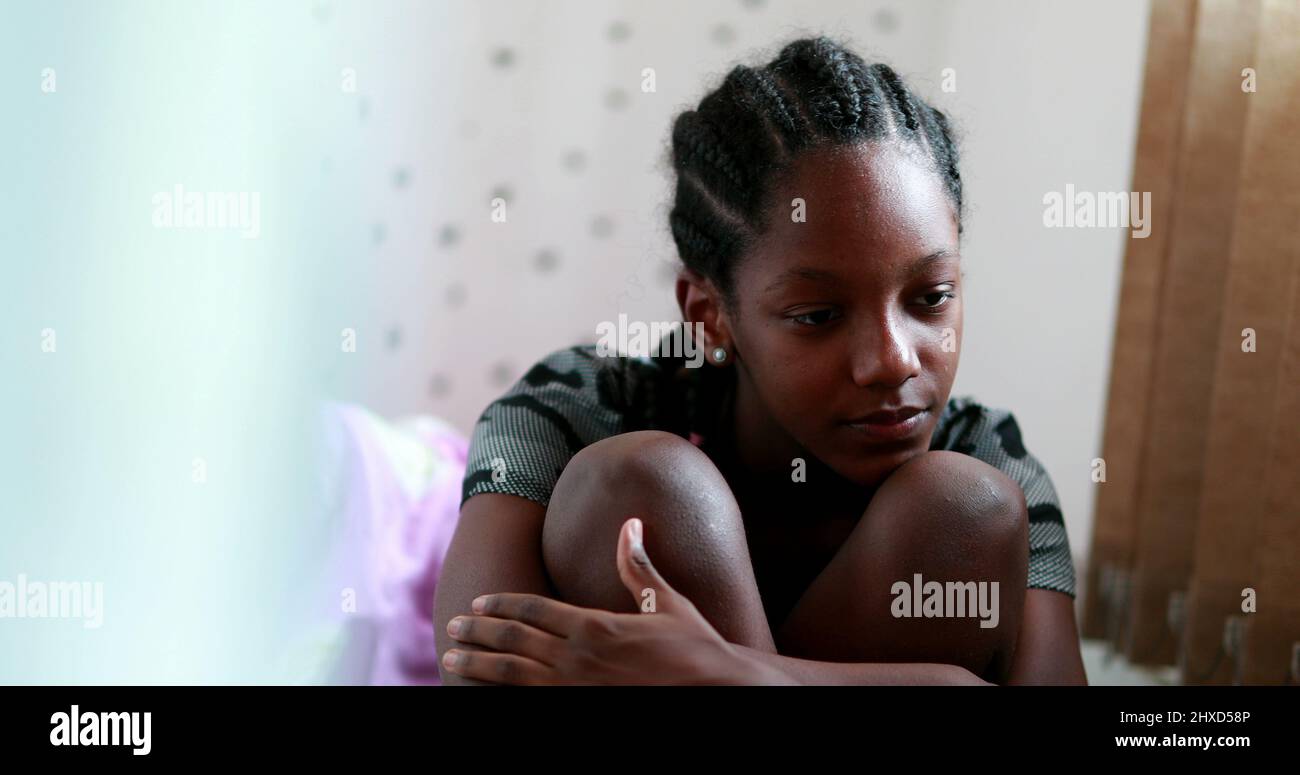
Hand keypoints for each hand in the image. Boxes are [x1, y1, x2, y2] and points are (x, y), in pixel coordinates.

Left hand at [442, 518, 792, 684]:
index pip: (533, 610)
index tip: (479, 603)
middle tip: (451, 628)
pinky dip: (506, 695)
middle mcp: (578, 658)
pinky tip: (485, 693)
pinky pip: (533, 702)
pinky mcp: (582, 710)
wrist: (715, 690)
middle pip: (514, 641)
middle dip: (478, 633)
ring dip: (479, 665)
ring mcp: (577, 690)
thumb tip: (631, 524)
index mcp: (594, 626)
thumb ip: (639, 567)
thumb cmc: (696, 649)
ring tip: (452, 659)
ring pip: (514, 675)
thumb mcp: (668, 604)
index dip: (502, 605)